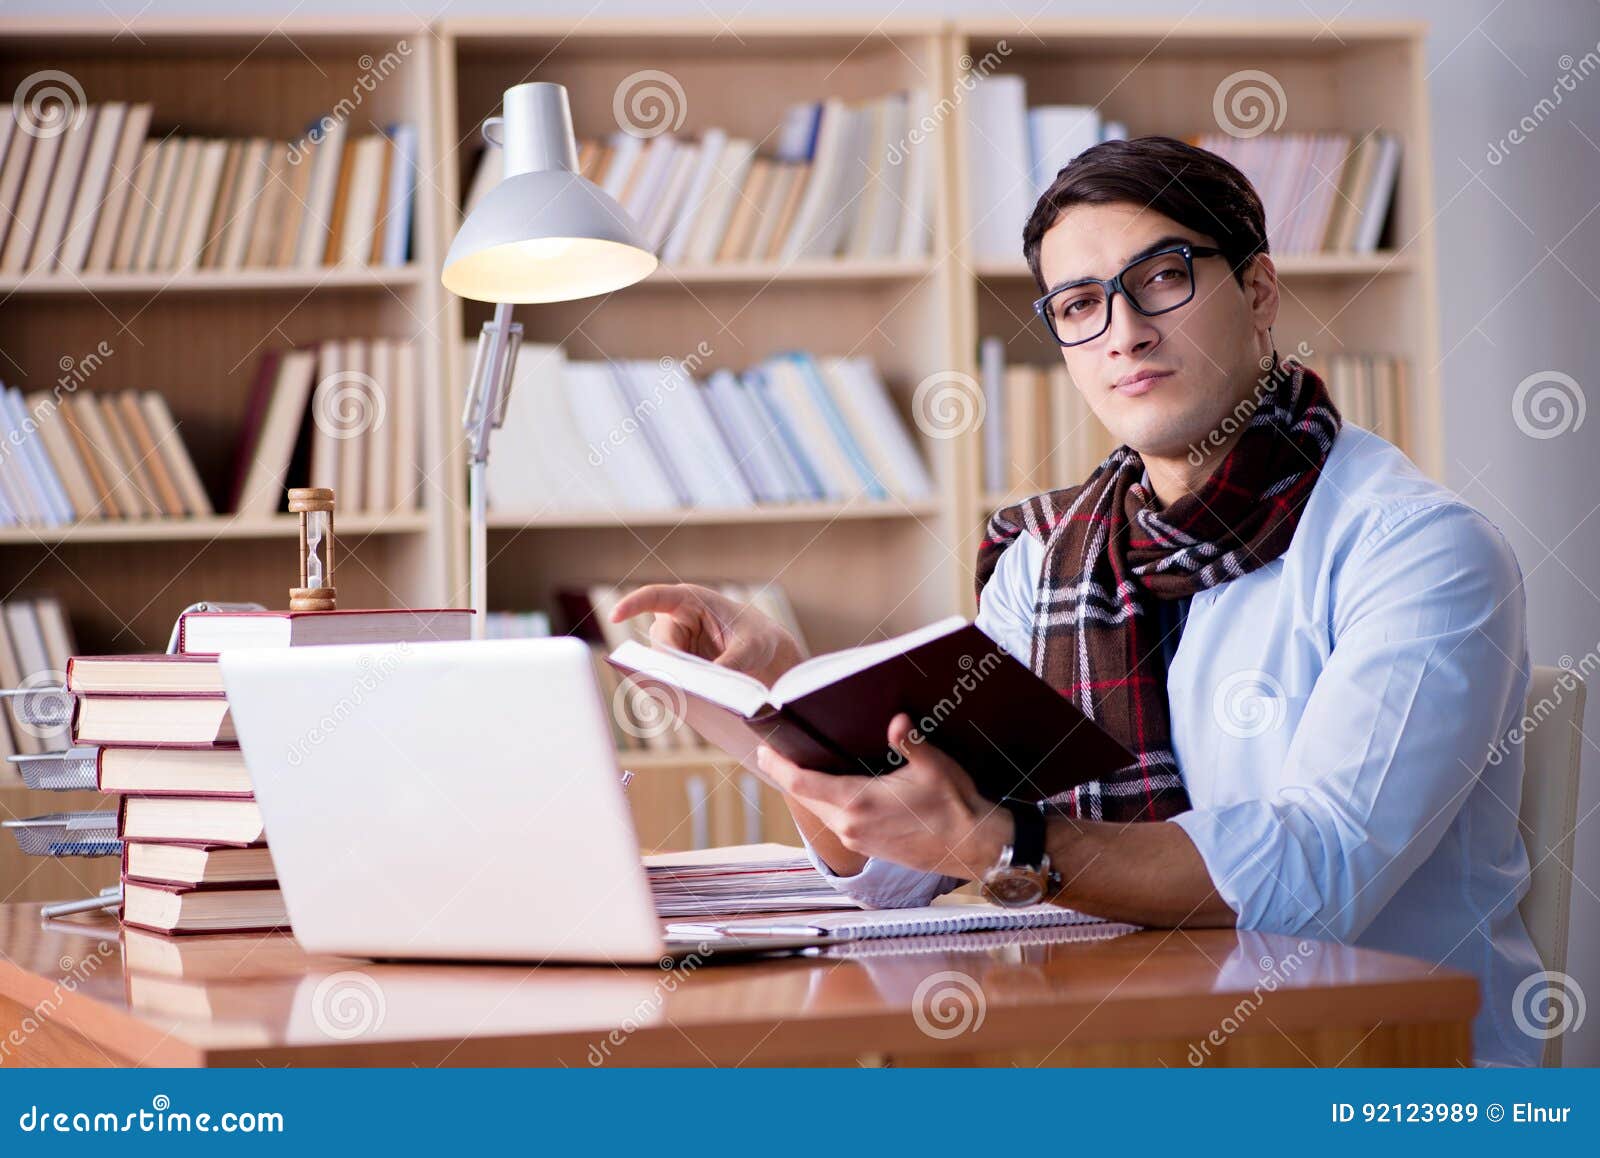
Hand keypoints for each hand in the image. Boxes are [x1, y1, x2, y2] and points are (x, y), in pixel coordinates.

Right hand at [609, 583, 803, 686]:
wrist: (767, 652)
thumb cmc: (758, 638)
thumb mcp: (748, 649)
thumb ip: (726, 664)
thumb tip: (704, 684)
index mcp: (692, 600)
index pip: (654, 596)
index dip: (632, 604)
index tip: (614, 617)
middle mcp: (678, 619)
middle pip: (659, 641)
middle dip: (669, 663)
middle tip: (681, 683)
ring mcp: (677, 642)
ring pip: (662, 663)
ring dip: (674, 678)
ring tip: (694, 696)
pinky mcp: (679, 663)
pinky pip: (669, 676)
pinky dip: (678, 688)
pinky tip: (694, 701)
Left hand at [756, 712, 1013, 879]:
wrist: (972, 846)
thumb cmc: (954, 805)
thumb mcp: (933, 766)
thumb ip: (910, 742)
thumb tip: (896, 721)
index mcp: (858, 804)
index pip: (803, 784)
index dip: (778, 766)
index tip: (763, 750)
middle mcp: (850, 826)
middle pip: (805, 798)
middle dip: (788, 775)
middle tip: (774, 752)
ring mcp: (857, 840)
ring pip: (819, 811)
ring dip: (807, 791)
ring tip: (798, 767)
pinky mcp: (868, 847)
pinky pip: (834, 821)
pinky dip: (825, 803)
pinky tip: (831, 789)